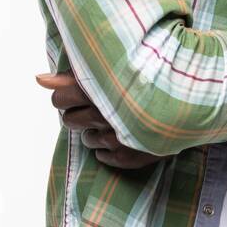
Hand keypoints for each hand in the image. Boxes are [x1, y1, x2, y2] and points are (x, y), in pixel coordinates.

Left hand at [35, 72, 171, 169]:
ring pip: (86, 139)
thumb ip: (70, 76)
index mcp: (98, 88)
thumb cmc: (145, 79)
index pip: (60, 97)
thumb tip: (38, 78)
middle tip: (97, 105)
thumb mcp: (109, 71)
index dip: (66, 95)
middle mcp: (104, 114)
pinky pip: (102, 156)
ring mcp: (115, 137)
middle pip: (69, 120)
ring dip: (95, 130)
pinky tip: (123, 134)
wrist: (188, 101)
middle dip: (78, 113)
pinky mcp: (126, 156)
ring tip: (114, 118)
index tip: (79, 92)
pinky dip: (109, 147)